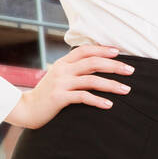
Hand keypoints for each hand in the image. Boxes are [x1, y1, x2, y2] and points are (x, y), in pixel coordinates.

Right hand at [6, 44, 132, 129]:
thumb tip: (98, 64)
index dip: (103, 49)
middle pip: (93, 63)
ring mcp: (61, 83)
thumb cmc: (48, 94)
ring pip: (92, 80)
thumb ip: (74, 69)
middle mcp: (62, 70)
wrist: (26, 109)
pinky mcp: (59, 97)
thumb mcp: (59, 76)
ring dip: (112, 85)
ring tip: (126, 90)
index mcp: (63, 63)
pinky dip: (98, 100)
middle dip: (114, 66)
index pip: (85, 50)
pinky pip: (83, 97)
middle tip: (131, 71)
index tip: (118, 52)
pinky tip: (109, 104)